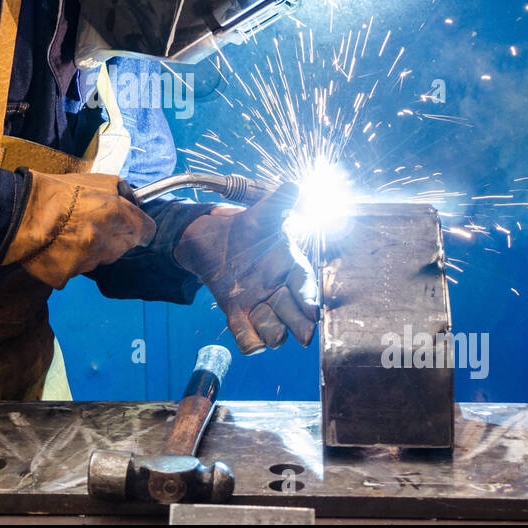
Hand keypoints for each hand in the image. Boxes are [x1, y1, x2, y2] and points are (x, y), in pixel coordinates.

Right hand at [3, 171, 155, 288]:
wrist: (18, 212)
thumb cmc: (54, 191)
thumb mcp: (94, 180)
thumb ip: (120, 192)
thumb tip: (133, 201)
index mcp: (116, 215)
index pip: (147, 232)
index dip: (140, 228)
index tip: (134, 226)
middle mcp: (106, 242)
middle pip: (125, 247)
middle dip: (115, 238)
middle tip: (93, 225)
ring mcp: (87, 262)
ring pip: (100, 260)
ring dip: (91, 250)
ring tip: (69, 234)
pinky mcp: (67, 276)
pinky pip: (75, 270)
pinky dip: (69, 261)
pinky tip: (57, 247)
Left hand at [173, 182, 317, 354]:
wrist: (215, 241)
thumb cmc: (247, 228)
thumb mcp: (262, 215)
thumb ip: (278, 204)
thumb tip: (294, 186)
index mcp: (292, 268)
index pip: (305, 286)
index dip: (309, 298)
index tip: (312, 310)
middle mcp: (280, 291)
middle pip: (296, 316)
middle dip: (299, 323)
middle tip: (302, 333)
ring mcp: (260, 306)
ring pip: (274, 331)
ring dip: (271, 329)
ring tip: (265, 321)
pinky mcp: (238, 316)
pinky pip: (248, 338)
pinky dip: (249, 341)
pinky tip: (246, 334)